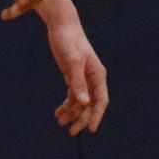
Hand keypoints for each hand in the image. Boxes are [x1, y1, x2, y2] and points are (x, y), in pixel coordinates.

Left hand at [48, 20, 108, 134]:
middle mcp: (93, 79)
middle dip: (82, 119)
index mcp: (98, 75)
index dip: (96, 116)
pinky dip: (66, 105)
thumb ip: (78, 82)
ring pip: (80, 102)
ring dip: (72, 113)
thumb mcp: (72, 61)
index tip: (91, 129)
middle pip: (90, 105)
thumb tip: (84, 103)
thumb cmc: (69, 41)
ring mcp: (83, 78)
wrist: (61, 26)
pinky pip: (72, 96)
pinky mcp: (72, 76)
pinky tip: (58, 113)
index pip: (100, 101)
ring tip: (60, 122)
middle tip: (71, 132)